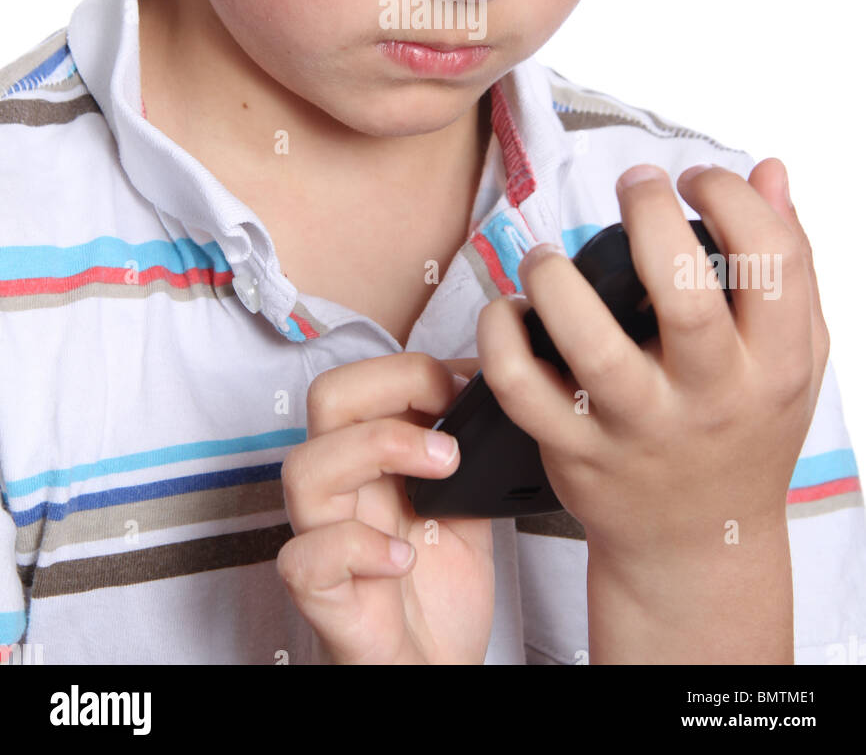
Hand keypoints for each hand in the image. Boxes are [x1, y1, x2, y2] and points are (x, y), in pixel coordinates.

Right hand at [276, 352, 491, 664]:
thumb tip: (485, 389)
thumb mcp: (466, 503)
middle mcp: (341, 490)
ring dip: (379, 450)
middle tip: (451, 422)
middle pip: (325, 398)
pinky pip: (305, 558)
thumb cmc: (440, 589)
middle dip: (393, 388)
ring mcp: (325, 541)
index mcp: (368, 460)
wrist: (434, 669)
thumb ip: (464, 449)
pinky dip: (355, 547)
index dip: (412, 369)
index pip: (360, 379)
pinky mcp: (323, 598)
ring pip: (304, 468)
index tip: (467, 389)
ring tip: (446, 471)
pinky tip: (403, 558)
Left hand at [475, 157, 829, 570]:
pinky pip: (524, 390)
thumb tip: (769, 173)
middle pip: (683, 295)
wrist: (699, 545)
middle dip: (649, 216)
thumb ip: (790, 264)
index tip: (696, 180)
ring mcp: (640, 430)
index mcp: (775, 366)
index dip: (731, 197)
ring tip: (549, 255)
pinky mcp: (578, 453)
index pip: (771, 261)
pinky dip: (502, 339)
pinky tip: (510, 310)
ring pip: (591, 344)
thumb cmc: (745, 433)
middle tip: (633, 185)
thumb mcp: (795, 356)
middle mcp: (712, 399)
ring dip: (558, 278)